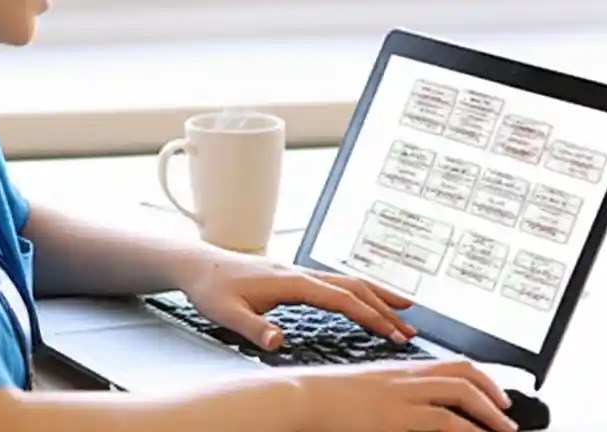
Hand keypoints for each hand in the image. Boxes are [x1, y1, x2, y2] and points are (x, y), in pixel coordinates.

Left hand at [179, 250, 416, 350]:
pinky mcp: (294, 277)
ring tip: (405, 311)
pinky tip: (365, 300)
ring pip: (347, 281)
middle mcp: (299, 273)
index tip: (391, 333)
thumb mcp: (226, 313)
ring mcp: (298, 273)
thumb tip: (278, 342)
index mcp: (290, 282)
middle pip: (353, 287)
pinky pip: (336, 282)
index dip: (368, 316)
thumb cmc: (210, 287)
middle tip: (410, 331)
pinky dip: (358, 291)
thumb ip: (253, 328)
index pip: (340, 299)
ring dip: (377, 296)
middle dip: (384, 308)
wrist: (196, 264)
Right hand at [285, 359, 517, 431]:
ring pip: (461, 391)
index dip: (478, 376)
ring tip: (505, 428)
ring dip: (490, 412)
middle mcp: (405, 377)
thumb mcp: (362, 392)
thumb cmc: (324, 398)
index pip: (448, 363)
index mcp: (398, 370)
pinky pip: (445, 420)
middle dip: (492, 389)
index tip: (492, 392)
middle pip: (462, 371)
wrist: (301, 397)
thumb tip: (405, 411)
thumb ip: (388, 398)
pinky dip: (469, 429)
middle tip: (507, 410)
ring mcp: (402, 394)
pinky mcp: (397, 415)